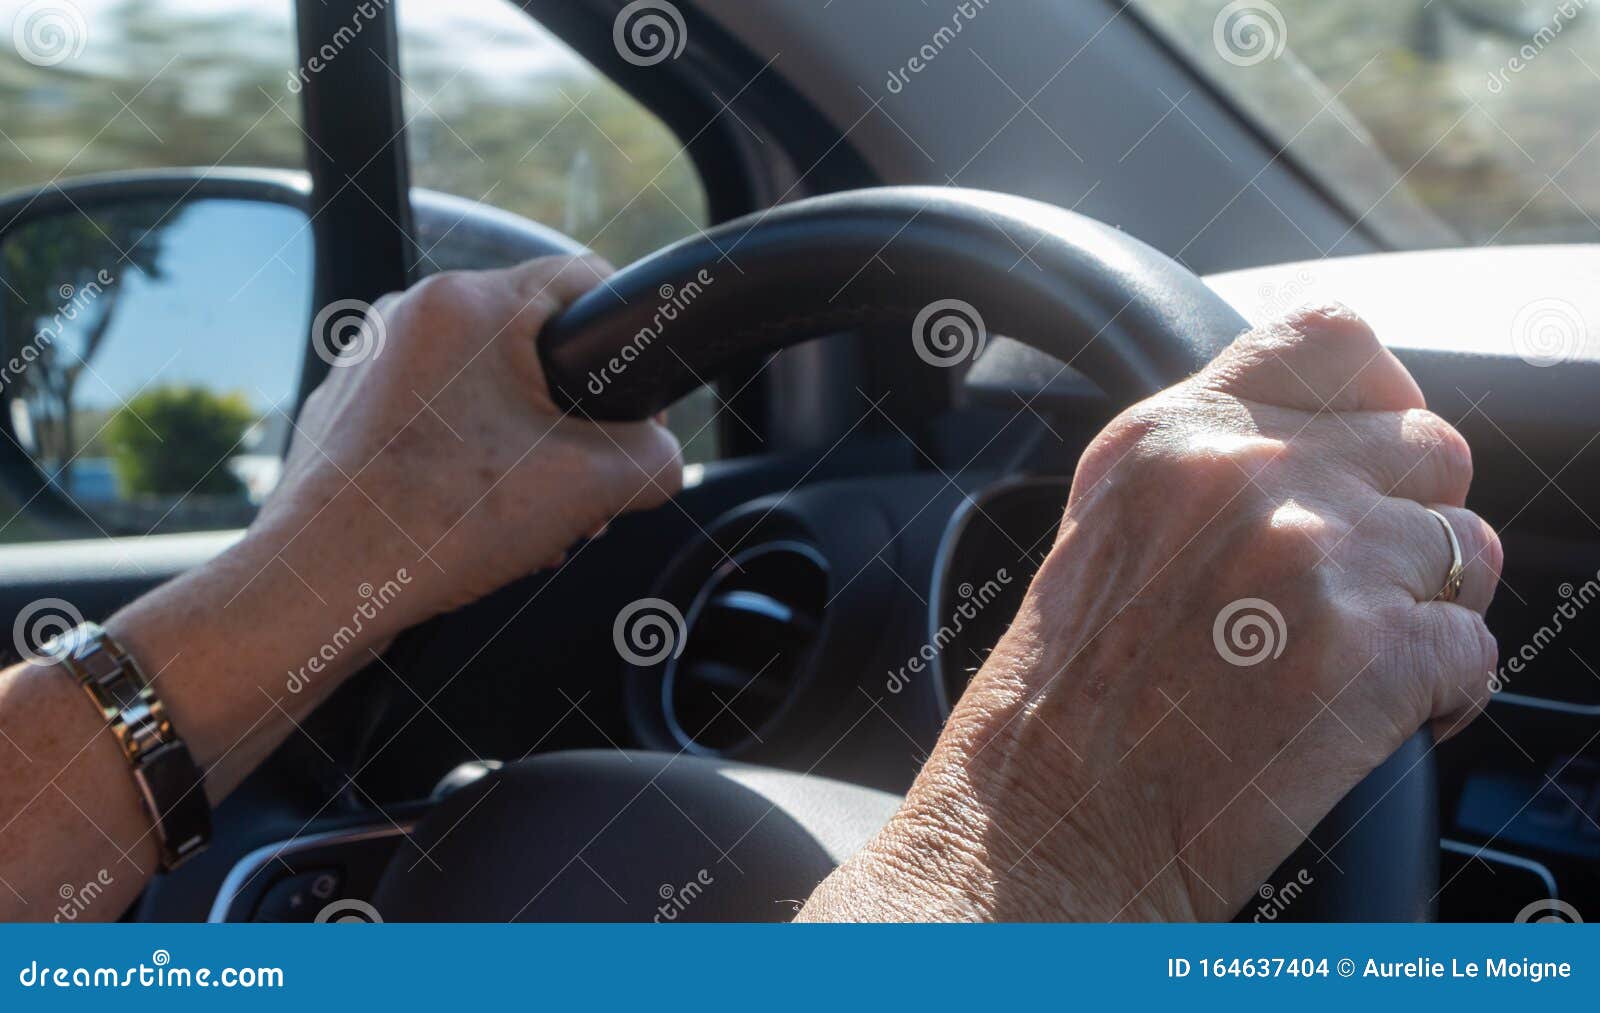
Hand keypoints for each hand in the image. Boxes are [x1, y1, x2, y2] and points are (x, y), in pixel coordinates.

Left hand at [104, 255, 679, 785]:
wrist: (321, 589)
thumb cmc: (437, 525)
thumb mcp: (592, 488)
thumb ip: (655, 457)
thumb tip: (657, 455)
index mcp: (467, 304)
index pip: (583, 278)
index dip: (627, 336)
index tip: (635, 400)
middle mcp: (409, 316)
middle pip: (531, 345)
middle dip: (569, 418)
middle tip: (581, 484)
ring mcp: (368, 362)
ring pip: (481, 387)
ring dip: (521, 447)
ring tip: (527, 518)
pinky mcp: (344, 411)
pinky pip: (433, 419)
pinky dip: (467, 462)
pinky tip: (474, 524)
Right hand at [801, 306, 1500, 920]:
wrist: (1044, 828)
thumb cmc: (1063, 700)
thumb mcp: (1112, 527)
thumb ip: (1214, 462)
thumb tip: (1332, 445)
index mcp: (1175, 435)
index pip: (1339, 338)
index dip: (1379, 399)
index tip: (1369, 459)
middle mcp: (1249, 474)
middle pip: (1429, 445)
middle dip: (1409, 520)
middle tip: (1354, 590)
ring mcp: (1315, 556)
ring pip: (1468, 548)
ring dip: (1430, 607)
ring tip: (1356, 661)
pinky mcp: (1369, 654)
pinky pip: (1476, 647)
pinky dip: (1445, 693)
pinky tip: (1377, 720)